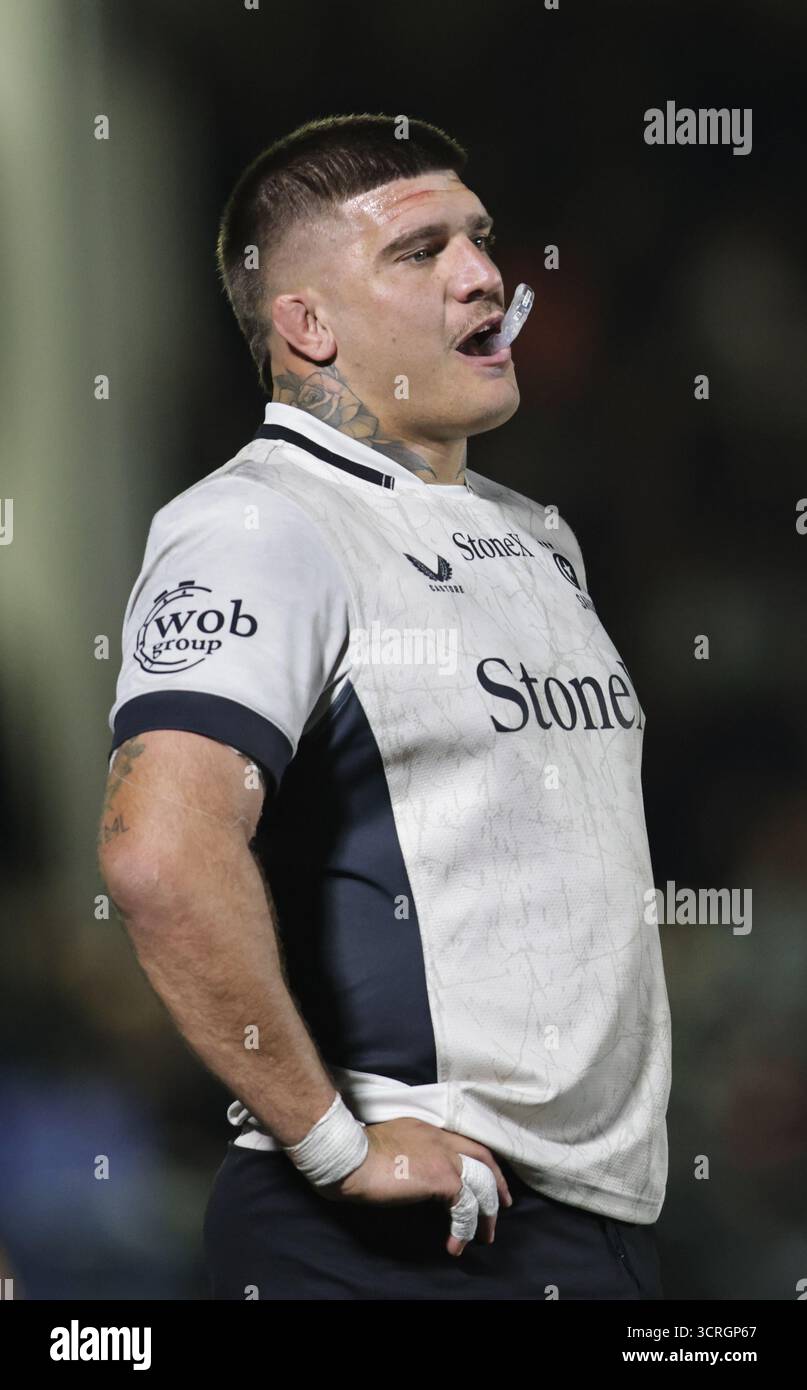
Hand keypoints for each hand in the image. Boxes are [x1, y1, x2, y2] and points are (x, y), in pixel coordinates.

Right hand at [318, 1116, 512, 1255]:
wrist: (351, 1156)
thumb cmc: (358, 1153)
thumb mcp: (391, 1144)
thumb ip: (410, 1153)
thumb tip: (416, 1176)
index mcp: (429, 1130)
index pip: (466, 1143)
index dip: (482, 1162)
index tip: (488, 1180)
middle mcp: (442, 1140)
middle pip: (484, 1159)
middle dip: (497, 1184)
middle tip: (503, 1206)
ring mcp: (445, 1158)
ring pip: (481, 1185)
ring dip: (486, 1214)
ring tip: (485, 1237)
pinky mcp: (442, 1179)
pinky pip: (465, 1209)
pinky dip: (463, 1230)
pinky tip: (455, 1245)